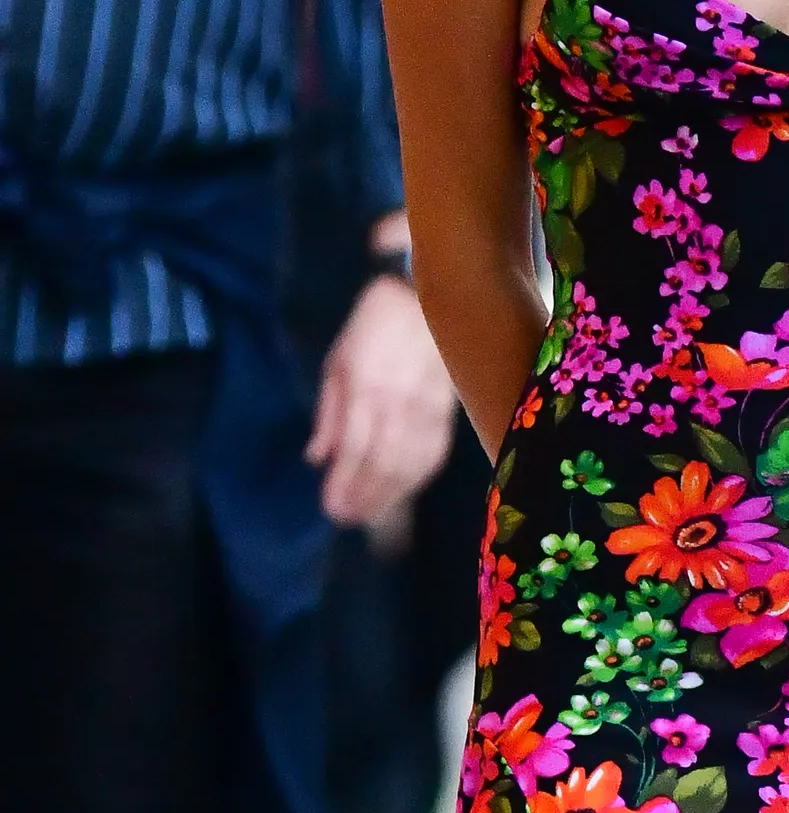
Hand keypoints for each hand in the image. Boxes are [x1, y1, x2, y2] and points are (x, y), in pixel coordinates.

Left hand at [310, 273, 456, 528]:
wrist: (428, 293)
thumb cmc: (374, 324)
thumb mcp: (338, 359)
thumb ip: (329, 412)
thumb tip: (316, 458)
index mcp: (365, 386)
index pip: (354, 448)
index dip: (344, 483)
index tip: (331, 508)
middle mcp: (397, 400)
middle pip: (383, 462)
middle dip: (366, 496)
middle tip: (349, 520)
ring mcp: (426, 404)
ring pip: (411, 460)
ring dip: (392, 493)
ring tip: (373, 515)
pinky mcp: (447, 404)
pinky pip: (436, 448)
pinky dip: (420, 475)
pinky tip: (407, 489)